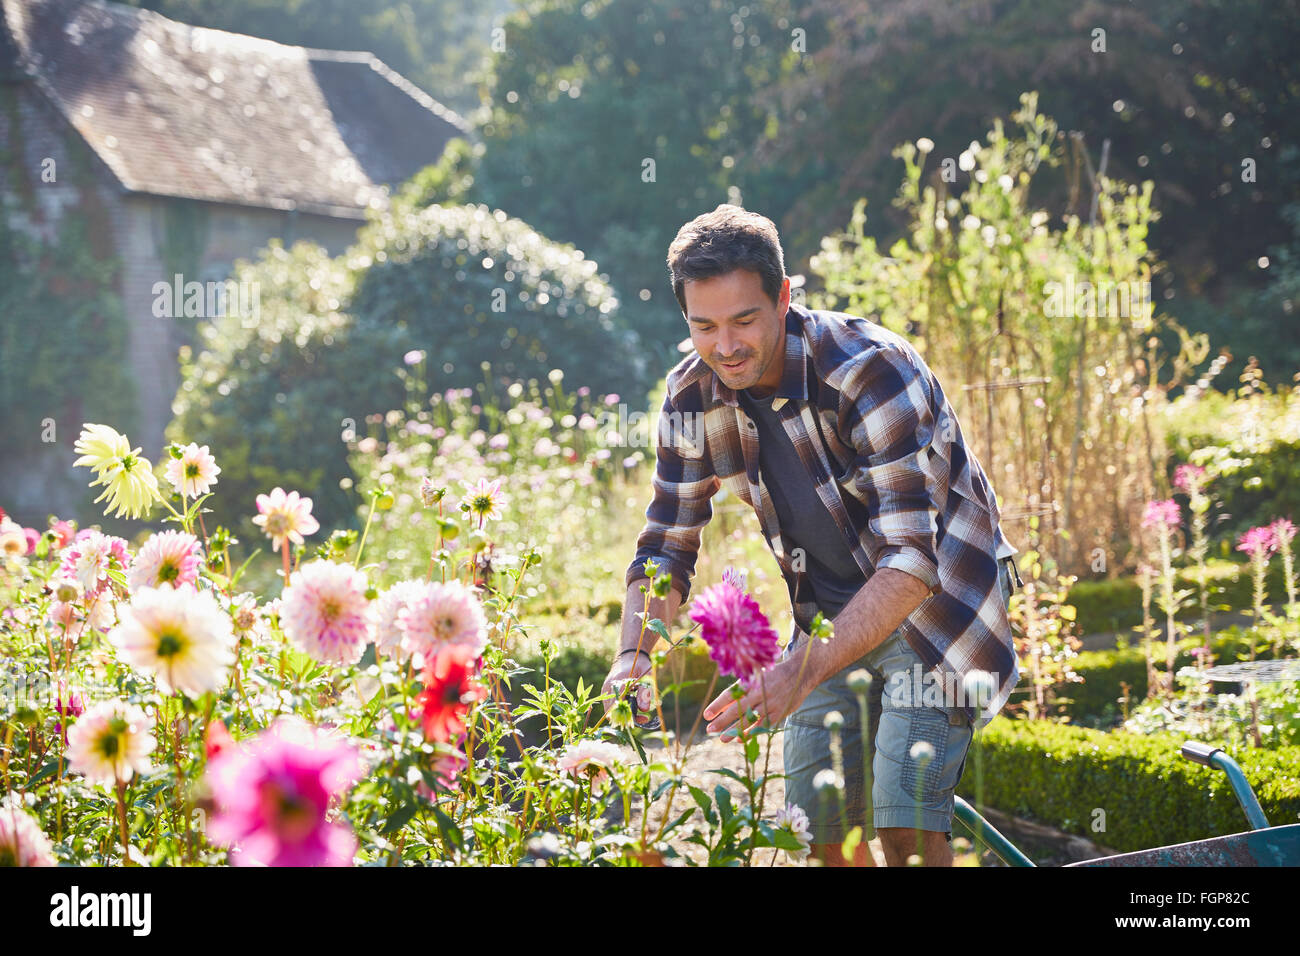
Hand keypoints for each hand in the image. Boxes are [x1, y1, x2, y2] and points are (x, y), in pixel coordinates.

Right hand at [602, 650, 653, 715]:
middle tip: (644, 718)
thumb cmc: (639, 664)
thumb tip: (644, 710)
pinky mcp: (607, 692)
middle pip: (613, 711)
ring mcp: (606, 690)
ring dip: (625, 715)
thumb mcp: (646, 676)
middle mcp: (608, 687)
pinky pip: (611, 707)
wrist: (628, 655)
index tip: (643, 718)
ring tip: (640, 712)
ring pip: (611, 711)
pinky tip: (633, 706)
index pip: (618, 705)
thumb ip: (644, 692)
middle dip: (628, 718)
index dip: (629, 716)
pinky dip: (621, 710)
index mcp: (618, 681)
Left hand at [702, 654, 817, 742]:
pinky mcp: (779, 712)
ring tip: (722, 739)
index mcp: (751, 681)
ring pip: (749, 720)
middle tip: (709, 729)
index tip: (706, 715)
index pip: (730, 694)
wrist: (799, 673)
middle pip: (737, 709)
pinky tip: (740, 739)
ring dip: (734, 730)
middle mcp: (759, 692)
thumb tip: (721, 706)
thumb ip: (740, 690)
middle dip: (722, 721)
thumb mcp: (755, 676)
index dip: (717, 705)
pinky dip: (751, 732)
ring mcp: (770, 703)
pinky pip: (763, 725)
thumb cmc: (771, 675)